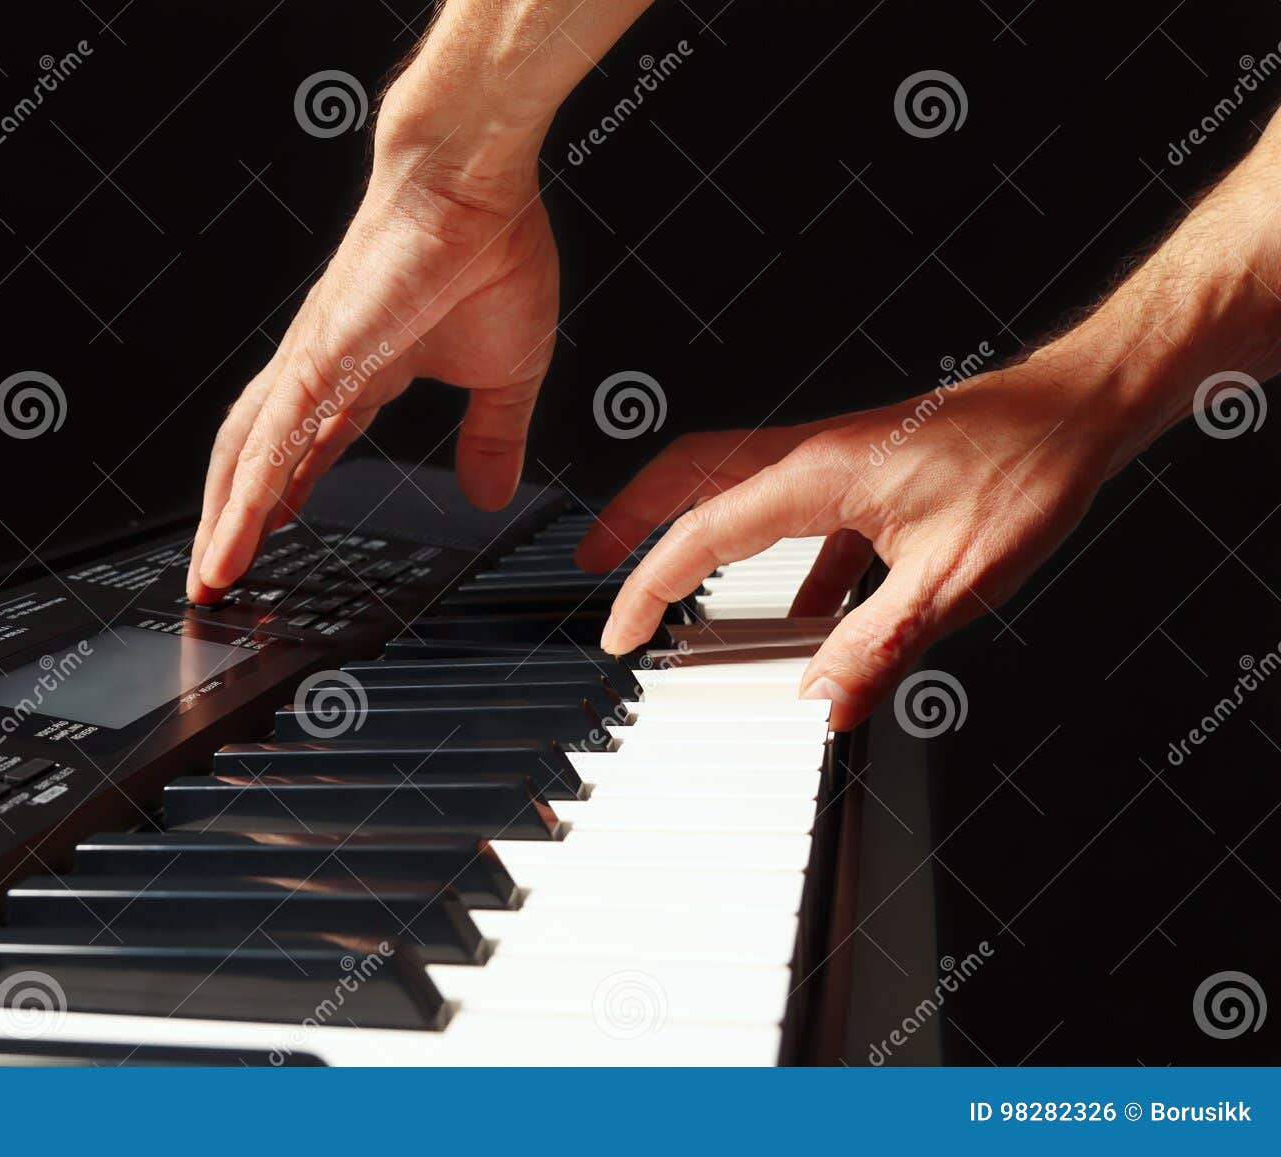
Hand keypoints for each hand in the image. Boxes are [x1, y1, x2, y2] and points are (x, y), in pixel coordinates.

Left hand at [186, 124, 558, 602]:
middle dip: (234, 521)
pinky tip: (232, 536)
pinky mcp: (317, 361)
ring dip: (224, 520)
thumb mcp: (506, 378)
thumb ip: (494, 438)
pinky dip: (249, 493)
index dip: (281, 496)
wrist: (475, 182)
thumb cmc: (490, 251)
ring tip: (211, 578)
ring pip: (247, 456)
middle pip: (257, 460)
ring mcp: (312, 366)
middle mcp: (322, 372)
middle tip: (219, 579)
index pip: (305, 448)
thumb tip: (493, 492)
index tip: (266, 537)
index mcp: (364, 374)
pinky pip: (272, 439)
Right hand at [579, 359, 1129, 728]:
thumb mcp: (953, 577)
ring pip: (734, 486)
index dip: (648, 586)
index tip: (619, 630)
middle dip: (631, 521)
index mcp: (815, 476)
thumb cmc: (1027, 469)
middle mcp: (814, 457)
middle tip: (593, 564)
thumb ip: (877, 644)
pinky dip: (774, 558)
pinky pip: (796, 514)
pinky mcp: (870, 472)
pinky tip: (801, 608)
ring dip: (691, 528)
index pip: (702, 534)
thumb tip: (820, 702)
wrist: (1081, 410)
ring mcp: (840, 461)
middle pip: (688, 477)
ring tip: (671, 581)